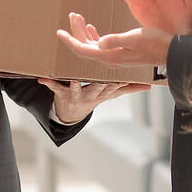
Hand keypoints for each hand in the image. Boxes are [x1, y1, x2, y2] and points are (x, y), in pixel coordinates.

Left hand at [35, 77, 151, 124]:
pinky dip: (48, 83)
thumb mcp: (111, 94)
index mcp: (102, 92)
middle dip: (99, 83)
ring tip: (74, 79)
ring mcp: (75, 94)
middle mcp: (89, 94)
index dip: (117, 84)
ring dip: (75, 85)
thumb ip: (130, 88)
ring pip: (76, 89)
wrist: (71, 112)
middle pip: (96, 88)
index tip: (122, 78)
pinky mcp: (61, 93)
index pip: (112, 87)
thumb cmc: (93, 96)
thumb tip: (149, 86)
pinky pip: (54, 87)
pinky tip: (41, 78)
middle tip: (102, 78)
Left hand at [56, 12, 173, 66]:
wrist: (172, 52)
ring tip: (78, 17)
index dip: (69, 41)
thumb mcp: (134, 38)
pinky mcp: (121, 53)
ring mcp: (115, 57)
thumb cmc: (156, 43)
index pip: (82, 50)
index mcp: (110, 56)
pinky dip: (93, 36)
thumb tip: (97, 42)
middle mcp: (109, 59)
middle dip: (75, 31)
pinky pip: (100, 46)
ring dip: (83, 32)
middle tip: (72, 15)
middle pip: (84, 47)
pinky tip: (92, 28)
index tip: (59, 31)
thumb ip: (115, 41)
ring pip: (92, 46)